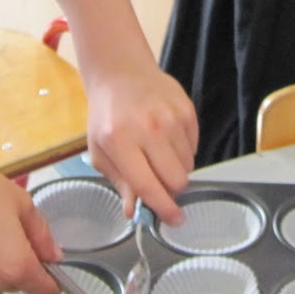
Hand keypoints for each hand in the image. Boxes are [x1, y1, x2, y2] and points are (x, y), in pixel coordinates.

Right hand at [0, 145, 60, 293]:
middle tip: (12, 223)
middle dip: (24, 260)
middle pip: (21, 281)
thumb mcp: (20, 202)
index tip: (48, 254)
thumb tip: (54, 257)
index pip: (46, 289)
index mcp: (16, 267)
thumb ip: (41, 234)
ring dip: (1, 259)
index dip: (54, 276)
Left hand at [83, 64, 196, 224]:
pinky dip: (183, 151)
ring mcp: (171, 117)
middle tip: (159, 182)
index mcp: (120, 141)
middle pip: (176, 180)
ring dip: (176, 169)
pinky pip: (194, 148)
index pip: (148, 185)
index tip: (174, 220)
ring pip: (188, 166)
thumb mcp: (100, 152)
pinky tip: (166, 138)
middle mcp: (148, 128)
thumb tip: (134, 211)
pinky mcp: (187, 110)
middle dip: (171, 190)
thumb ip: (120, 182)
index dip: (163, 208)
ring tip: (158, 154)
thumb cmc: (107, 116)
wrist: (121, 73)